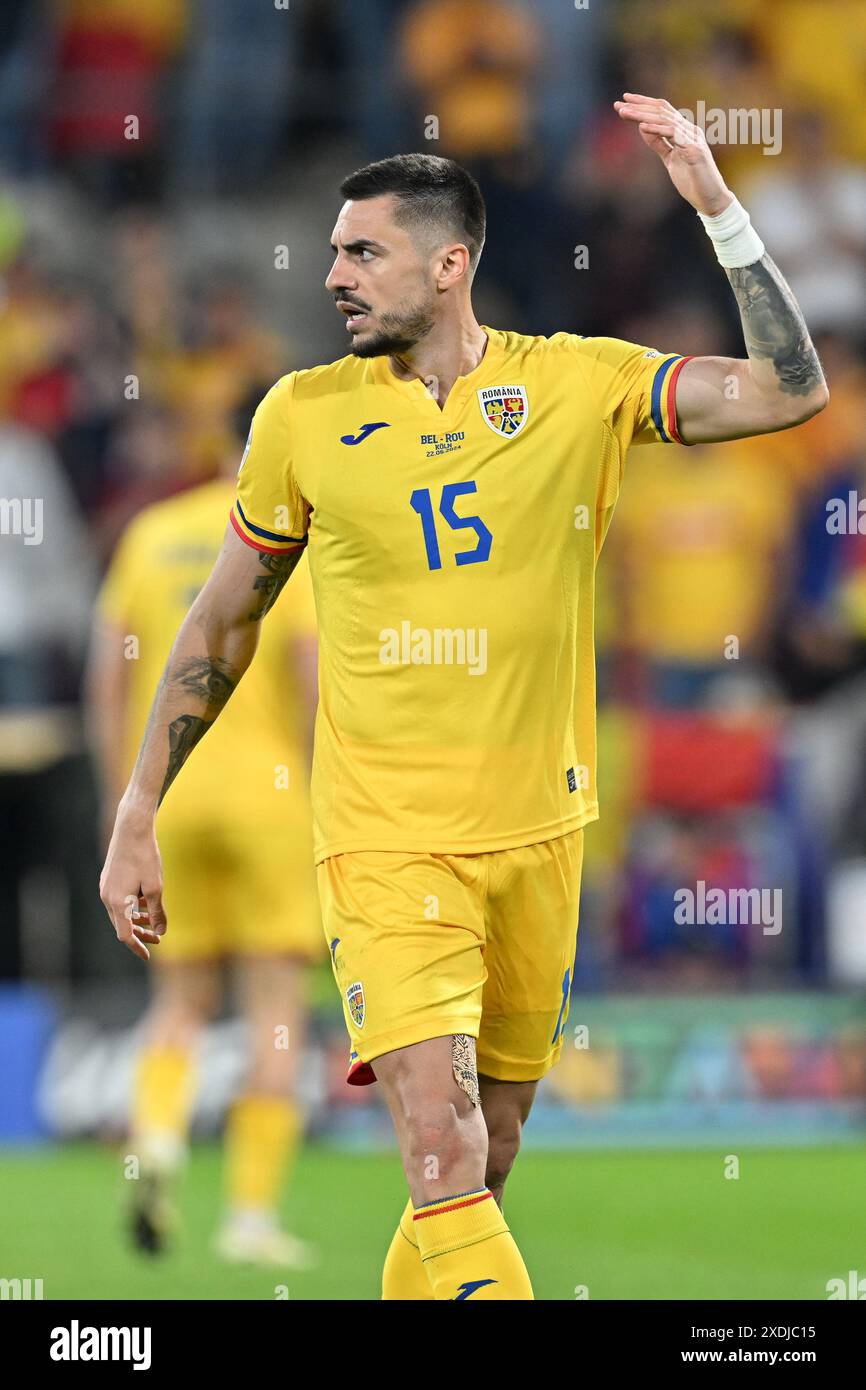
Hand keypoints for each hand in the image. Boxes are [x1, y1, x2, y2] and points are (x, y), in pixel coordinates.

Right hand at [99, 806, 166, 960]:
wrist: (131, 828)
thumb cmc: (145, 857)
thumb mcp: (155, 888)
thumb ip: (156, 913)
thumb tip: (161, 932)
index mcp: (117, 903)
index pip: (124, 935)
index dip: (137, 947)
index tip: (149, 955)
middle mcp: (106, 897)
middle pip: (121, 925)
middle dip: (139, 934)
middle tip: (157, 939)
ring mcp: (105, 887)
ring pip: (119, 912)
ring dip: (135, 920)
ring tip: (152, 922)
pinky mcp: (108, 878)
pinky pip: (118, 900)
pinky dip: (131, 907)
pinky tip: (144, 902)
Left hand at [614, 93, 732, 216]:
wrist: (710, 199)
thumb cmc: (692, 180)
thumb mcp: (670, 159)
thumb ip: (658, 143)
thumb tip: (643, 127)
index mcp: (684, 131)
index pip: (662, 110)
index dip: (643, 104)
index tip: (624, 101)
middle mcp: (689, 130)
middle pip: (662, 111)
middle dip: (639, 106)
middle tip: (619, 104)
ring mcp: (693, 138)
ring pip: (665, 119)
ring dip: (643, 115)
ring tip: (624, 112)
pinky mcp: (694, 150)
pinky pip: (674, 134)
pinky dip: (657, 129)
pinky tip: (642, 126)